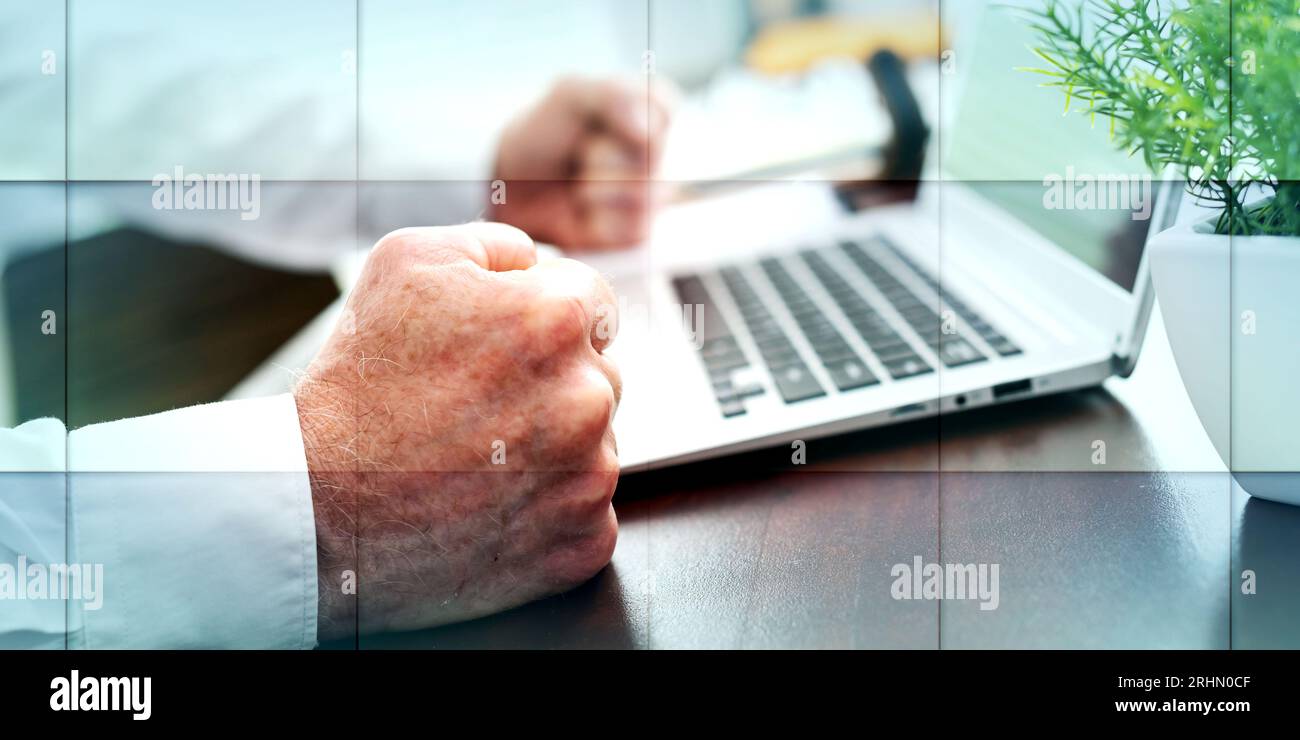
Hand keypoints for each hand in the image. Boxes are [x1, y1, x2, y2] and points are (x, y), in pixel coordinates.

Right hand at [295, 222, 621, 638]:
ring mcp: (590, 476)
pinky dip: (553, 512)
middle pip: (601, 376)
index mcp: (555, 321)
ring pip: (598, 446)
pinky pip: (591, 513)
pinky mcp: (583, 541)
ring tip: (479, 458)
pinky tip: (495, 503)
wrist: (321, 506)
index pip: (596, 305)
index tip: (508, 350)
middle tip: (480, 407)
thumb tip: (540, 263)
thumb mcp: (408, 261)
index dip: (548, 322)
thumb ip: (498, 246)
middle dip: (554, 385)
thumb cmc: (359, 383)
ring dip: (556, 449)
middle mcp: (586, 397)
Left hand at [491, 76, 675, 250]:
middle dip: (601, 156)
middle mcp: (656, 155)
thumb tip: (648, 132)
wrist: (511, 185)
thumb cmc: (543, 134)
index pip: (660, 108)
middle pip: (649, 157)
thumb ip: (613, 96)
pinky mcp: (635, 234)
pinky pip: (631, 231)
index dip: (625, 116)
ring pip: (642, 197)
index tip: (596, 119)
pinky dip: (596, 223)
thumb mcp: (568, 95)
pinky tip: (582, 212)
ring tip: (577, 185)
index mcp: (648, 111)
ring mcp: (649, 196)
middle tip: (579, 155)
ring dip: (595, 190)